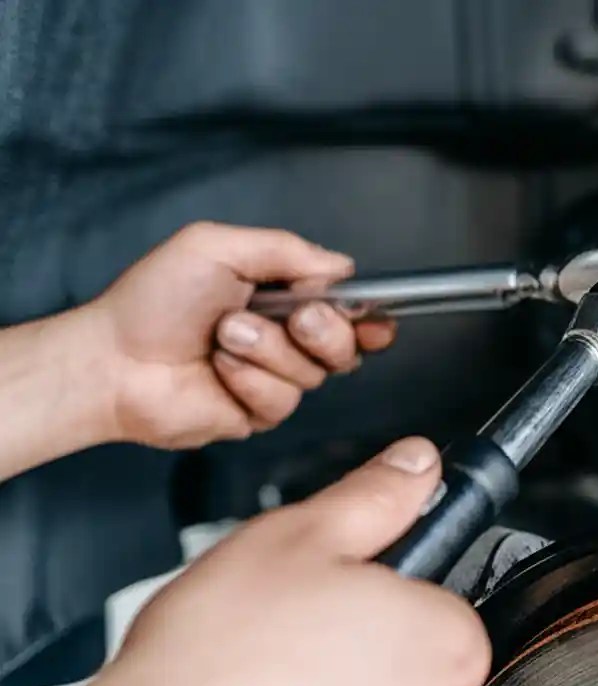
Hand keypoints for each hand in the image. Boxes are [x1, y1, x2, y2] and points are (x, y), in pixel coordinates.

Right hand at [61, 437, 489, 685]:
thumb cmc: (217, 656)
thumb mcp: (299, 537)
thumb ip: (376, 497)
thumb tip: (417, 465)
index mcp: (447, 639)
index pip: (449, 603)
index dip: (392, 593)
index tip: (349, 599)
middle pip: (422, 659)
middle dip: (370, 642)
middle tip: (304, 635)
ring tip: (286, 676)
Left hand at [89, 221, 397, 447]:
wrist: (114, 359)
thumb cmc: (154, 300)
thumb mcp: (217, 247)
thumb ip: (286, 249)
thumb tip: (340, 265)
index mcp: (282, 297)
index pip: (347, 309)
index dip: (368, 316)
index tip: (372, 317)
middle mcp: (285, 339)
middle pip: (347, 345)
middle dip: (327, 329)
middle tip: (296, 317)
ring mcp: (273, 378)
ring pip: (314, 373)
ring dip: (270, 349)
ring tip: (225, 336)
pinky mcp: (257, 413)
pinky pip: (282, 400)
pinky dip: (250, 379)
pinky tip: (218, 369)